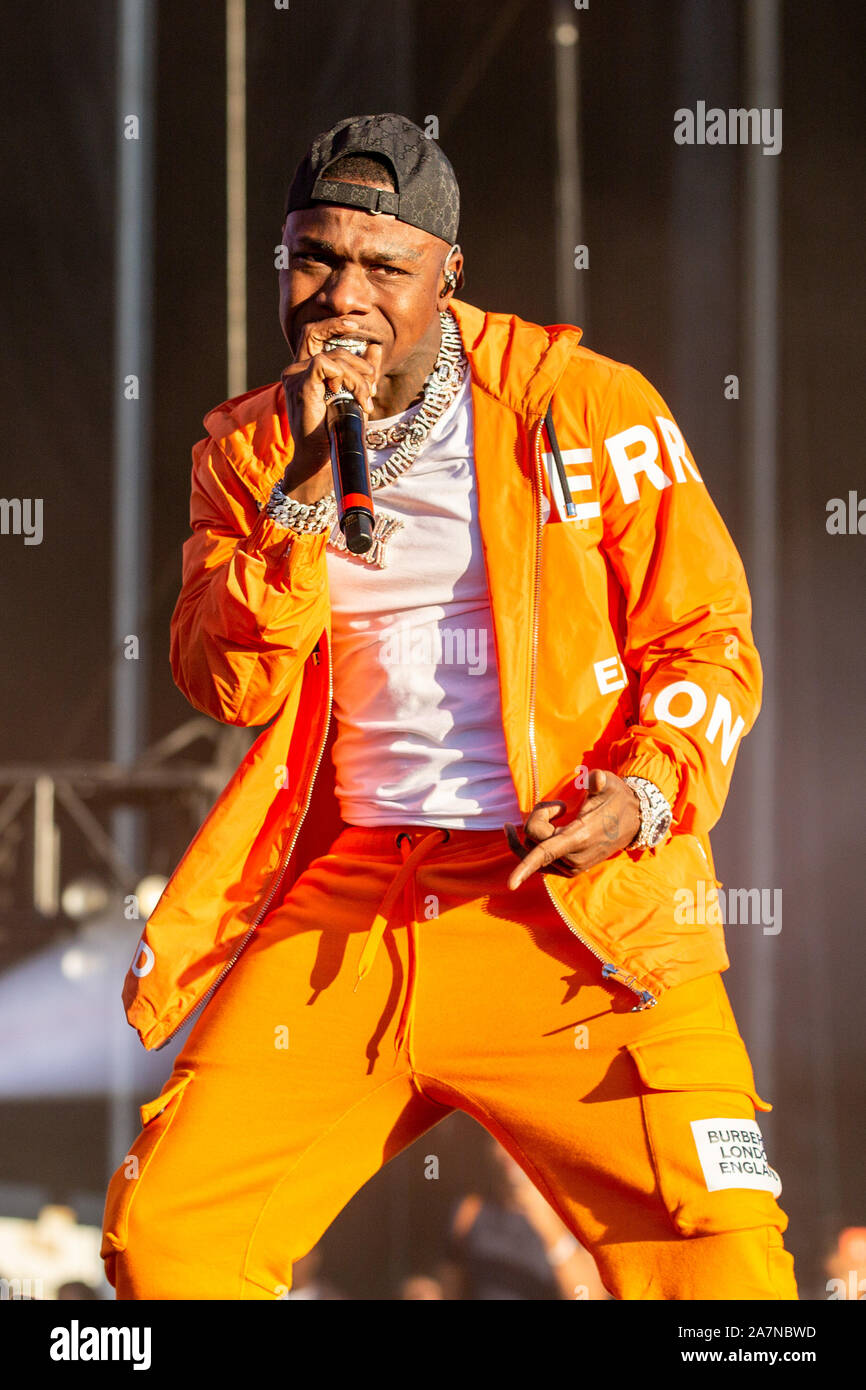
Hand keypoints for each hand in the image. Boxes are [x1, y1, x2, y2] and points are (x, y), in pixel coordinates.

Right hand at [279, 319, 382, 500]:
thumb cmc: (335, 431)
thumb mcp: (354, 396)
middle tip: (371, 383)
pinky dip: (344, 378)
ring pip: (334, 356)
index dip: (333, 323)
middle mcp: (294, 370)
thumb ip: (362, 371)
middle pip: (320, 334)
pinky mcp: (301, 385)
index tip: (356, 324)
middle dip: (354, 354)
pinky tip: (347, 396)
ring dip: (358, 377)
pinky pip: (325, 364)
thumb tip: (375, 347)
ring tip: (364, 400)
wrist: (321, 458)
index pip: (313, 332)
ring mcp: (294, 377)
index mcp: (303, 370)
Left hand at [506, 769, 640, 889]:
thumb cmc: (617, 799)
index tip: (509, 884)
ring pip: (531, 849)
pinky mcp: (566, 869)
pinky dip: (523, 849)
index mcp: (580, 837)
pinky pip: (536, 862)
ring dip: (536, 827)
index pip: (546, 851)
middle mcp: (573, 857)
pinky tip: (511, 831)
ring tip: (556, 811)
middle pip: (533, 838)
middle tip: (560, 805)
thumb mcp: (610, 785)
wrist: (633, 821)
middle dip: (539, 816)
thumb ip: (599, 782)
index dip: (525, 866)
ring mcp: (570, 866)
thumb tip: (594, 779)